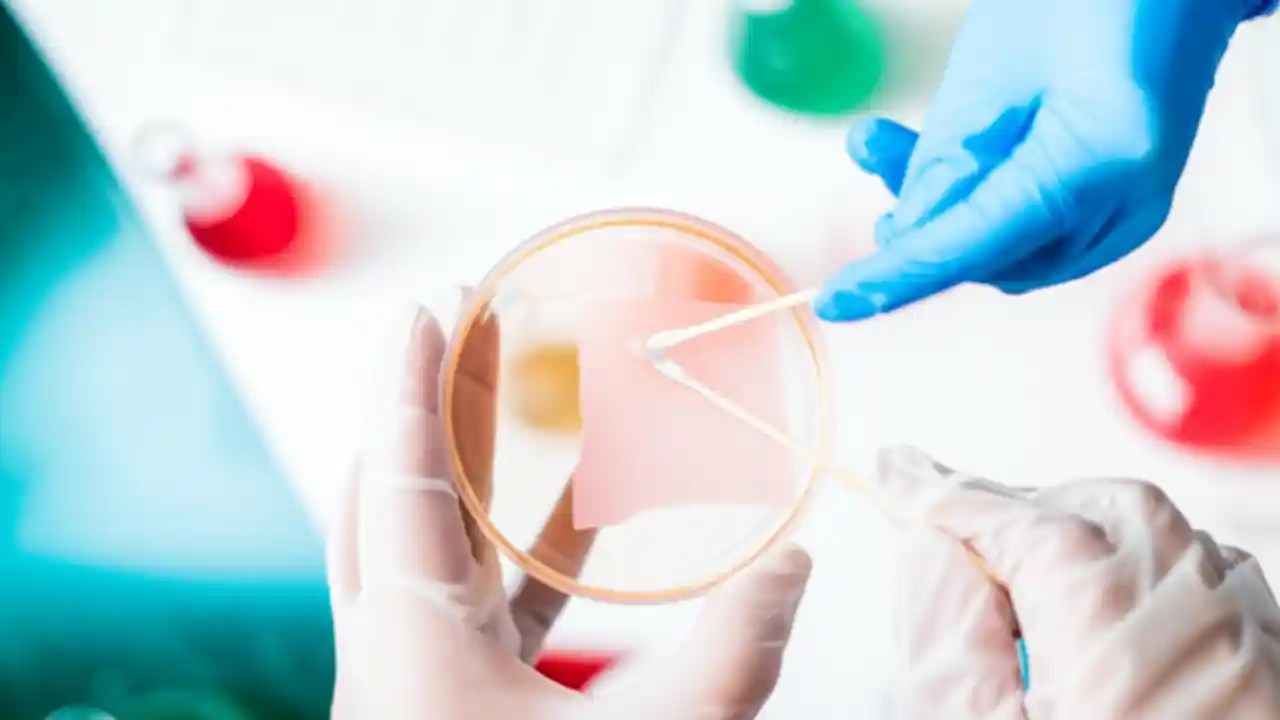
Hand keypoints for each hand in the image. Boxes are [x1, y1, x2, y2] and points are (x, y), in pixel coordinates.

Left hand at [326, 303, 812, 718]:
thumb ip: (739, 650)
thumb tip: (799, 559)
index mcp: (413, 649)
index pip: (403, 476)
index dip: (415, 378)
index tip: (428, 302)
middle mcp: (394, 654)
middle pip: (401, 491)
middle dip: (439, 399)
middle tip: (470, 318)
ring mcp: (417, 680)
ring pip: (434, 543)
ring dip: (482, 466)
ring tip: (525, 390)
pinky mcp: (454, 705)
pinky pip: (482, 599)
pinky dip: (528, 547)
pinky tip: (589, 515)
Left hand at [816, 0, 1275, 321]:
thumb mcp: (994, 67)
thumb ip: (950, 158)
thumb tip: (904, 241)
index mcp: (1102, 157)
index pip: (980, 241)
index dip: (902, 275)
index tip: (839, 300)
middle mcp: (1125, 203)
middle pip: (992, 259)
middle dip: (921, 222)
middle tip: (880, 150)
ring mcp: (1127, 213)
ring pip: (999, 252)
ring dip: (934, 207)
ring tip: (883, 138)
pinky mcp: (1113, 210)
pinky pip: (1021, 232)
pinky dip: (965, 205)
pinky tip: (929, 154)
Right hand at [874, 446, 1279, 717]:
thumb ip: (943, 627)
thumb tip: (929, 542)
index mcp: (1116, 636)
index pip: (1018, 520)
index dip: (942, 492)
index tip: (894, 472)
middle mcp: (1203, 626)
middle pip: (1106, 511)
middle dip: (1024, 514)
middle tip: (958, 544)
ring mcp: (1254, 651)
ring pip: (1165, 539)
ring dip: (1088, 541)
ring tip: (1027, 601)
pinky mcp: (1275, 676)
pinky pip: (1216, 585)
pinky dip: (1151, 577)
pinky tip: (1108, 625)